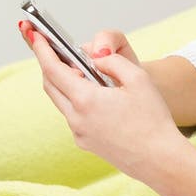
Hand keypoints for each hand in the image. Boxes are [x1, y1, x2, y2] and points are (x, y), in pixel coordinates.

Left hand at [17, 21, 184, 186]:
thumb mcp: (138, 78)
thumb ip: (112, 61)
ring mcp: (79, 134)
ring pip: (61, 101)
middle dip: (49, 64)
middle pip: (51, 86)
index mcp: (85, 100)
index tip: (36, 35)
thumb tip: (96, 60)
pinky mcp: (86, 143)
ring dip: (63, 82)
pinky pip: (73, 115)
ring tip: (78, 68)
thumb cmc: (153, 119)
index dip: (42, 50)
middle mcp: (76, 119)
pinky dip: (75, 98)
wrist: (160, 160)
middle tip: (53, 48)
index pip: (53, 70)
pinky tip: (93, 93)